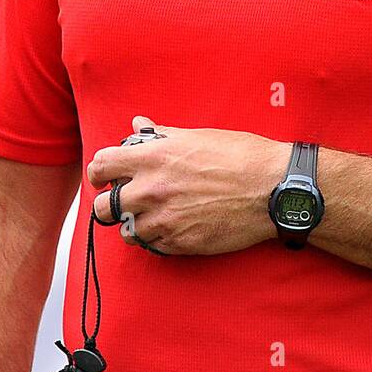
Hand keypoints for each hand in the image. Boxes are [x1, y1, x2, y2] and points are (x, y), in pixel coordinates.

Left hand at [87, 116, 290, 255]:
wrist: (271, 189)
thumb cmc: (239, 156)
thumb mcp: (197, 137)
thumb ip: (160, 135)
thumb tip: (137, 125)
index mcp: (153, 157)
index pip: (100, 167)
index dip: (100, 172)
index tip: (106, 175)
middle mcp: (151, 190)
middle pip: (102, 208)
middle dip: (110, 203)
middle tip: (127, 199)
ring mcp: (164, 220)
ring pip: (126, 230)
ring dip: (135, 223)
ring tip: (152, 215)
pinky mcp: (179, 244)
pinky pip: (151, 246)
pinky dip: (157, 238)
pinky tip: (174, 225)